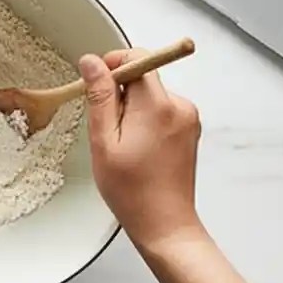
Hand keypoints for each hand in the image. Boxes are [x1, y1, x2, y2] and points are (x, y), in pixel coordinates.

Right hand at [81, 50, 202, 250]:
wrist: (165, 224)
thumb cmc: (133, 191)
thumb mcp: (104, 142)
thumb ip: (99, 97)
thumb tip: (92, 62)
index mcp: (157, 106)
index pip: (138, 58)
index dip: (113, 64)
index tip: (97, 85)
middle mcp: (179, 106)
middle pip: (144, 76)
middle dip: (121, 93)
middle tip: (107, 127)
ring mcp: (188, 118)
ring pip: (151, 94)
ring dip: (133, 109)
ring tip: (123, 144)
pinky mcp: (189, 129)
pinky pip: (162, 109)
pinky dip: (146, 120)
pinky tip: (138, 149)